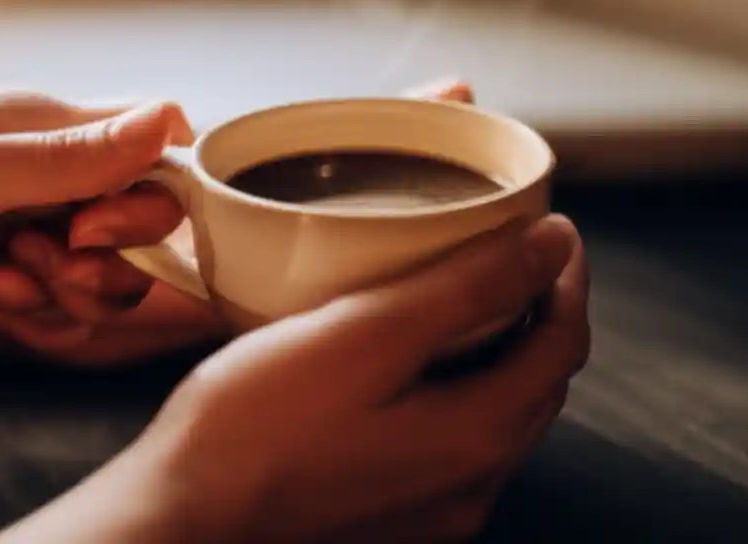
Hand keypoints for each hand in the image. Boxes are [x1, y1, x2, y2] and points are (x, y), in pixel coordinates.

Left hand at [0, 93, 191, 275]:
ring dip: (31, 293)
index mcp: (47, 130)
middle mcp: (40, 166)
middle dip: (86, 273)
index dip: (144, 212)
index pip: (156, 162)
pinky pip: (21, 288)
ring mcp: (12, 206)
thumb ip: (71, 160)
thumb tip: (170, 120)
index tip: (82, 235)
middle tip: (19, 268)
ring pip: (77, 271)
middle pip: (125, 233)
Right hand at [0, 214, 588, 542]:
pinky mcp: (393, 521)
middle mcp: (473, 487)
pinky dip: (458, 394)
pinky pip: (453, 447)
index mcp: (480, 436)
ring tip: (467, 300)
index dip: (566, 277)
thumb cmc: (255, 425)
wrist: (181, 517)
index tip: (551, 232)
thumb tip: (552, 246)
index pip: (563, 342)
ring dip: (501, 356)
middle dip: (538, 314)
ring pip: (499, 417)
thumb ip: (467, 288)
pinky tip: (413, 368)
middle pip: (539, 384)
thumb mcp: (366, 333)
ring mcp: (434, 514)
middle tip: (514, 257)